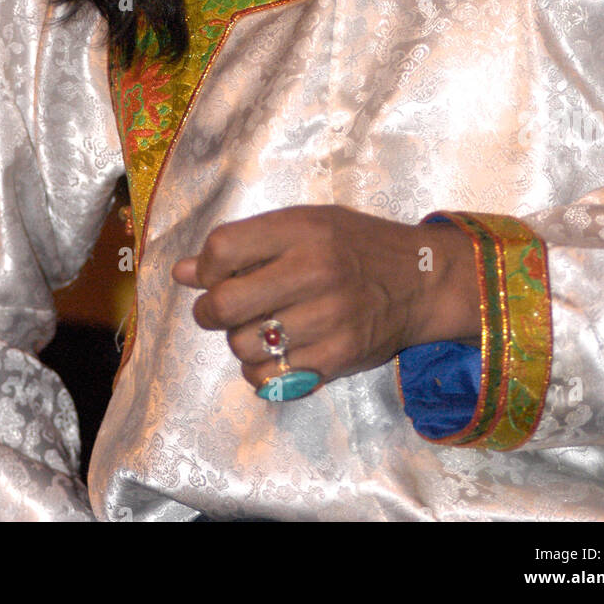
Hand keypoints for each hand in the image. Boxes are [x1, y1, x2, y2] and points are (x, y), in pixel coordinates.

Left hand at [172, 205, 480, 394]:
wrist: (422, 279)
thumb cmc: (356, 245)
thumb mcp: (306, 224)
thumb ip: (246, 245)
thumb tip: (182, 272)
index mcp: (302, 229)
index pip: (222, 248)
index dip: (206, 265)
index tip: (214, 273)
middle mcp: (314, 271)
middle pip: (224, 304)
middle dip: (209, 311)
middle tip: (220, 310)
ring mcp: (327, 318)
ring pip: (242, 346)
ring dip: (240, 341)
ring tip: (260, 327)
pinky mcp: (336, 358)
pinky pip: (269, 379)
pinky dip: (261, 371)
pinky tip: (278, 352)